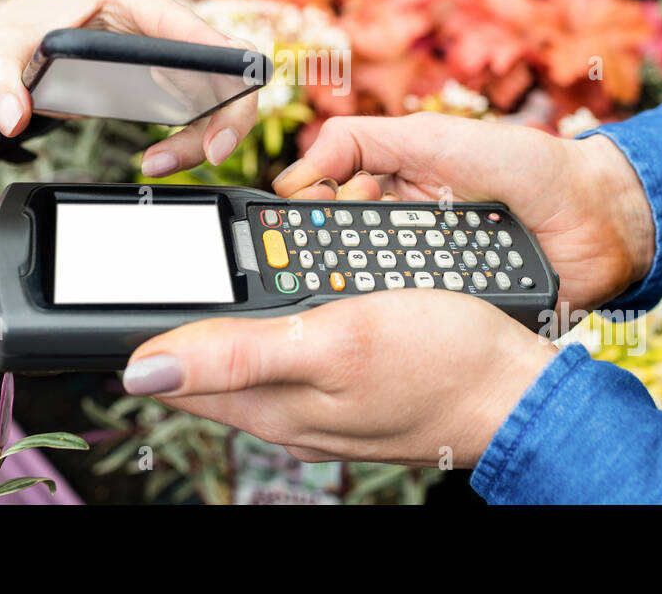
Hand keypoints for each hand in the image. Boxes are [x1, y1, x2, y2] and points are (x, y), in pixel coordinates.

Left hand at [0, 0, 256, 173]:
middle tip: (212, 154)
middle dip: (232, 110)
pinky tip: (160, 158)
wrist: (15, 45)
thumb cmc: (17, 34)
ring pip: (223, 90)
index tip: (222, 106)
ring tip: (159, 163)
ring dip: (209, 132)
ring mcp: (170, 48)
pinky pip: (203, 107)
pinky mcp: (170, 76)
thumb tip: (13, 118)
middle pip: (228, 61)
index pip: (194, 27)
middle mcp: (161, 19)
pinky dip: (194, 137)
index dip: (221, 65)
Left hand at [123, 289, 557, 467]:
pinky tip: (314, 289)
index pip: (175, 377)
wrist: (518, 388)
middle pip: (213, 360)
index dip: (151, 331)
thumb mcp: (333, 342)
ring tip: (258, 260)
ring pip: (258, 349)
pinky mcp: (352, 388)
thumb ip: (237, 354)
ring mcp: (321, 403)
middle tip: (212, 249)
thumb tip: (142, 372)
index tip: (148, 279)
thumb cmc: (440, 362)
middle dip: (205, 308)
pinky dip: (297, 315)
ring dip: (252, 307)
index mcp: (269, 407)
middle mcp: (286, 413)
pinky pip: (302, 348)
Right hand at [272, 112, 654, 313]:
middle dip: (331, 262)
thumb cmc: (524, 165)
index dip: (310, 217)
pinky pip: (424, 332)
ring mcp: (433, 283)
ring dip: (369, 297)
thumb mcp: (433, 137)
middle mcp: (405, 241)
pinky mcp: (461, 319)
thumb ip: (363, 141)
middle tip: (328, 258)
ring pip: (378, 302)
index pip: (328, 212)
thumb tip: (297, 172)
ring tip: (366, 287)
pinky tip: (404, 322)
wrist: (601, 215)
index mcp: (392, 194)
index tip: (310, 213)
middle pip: (345, 262)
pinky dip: (412, 329)